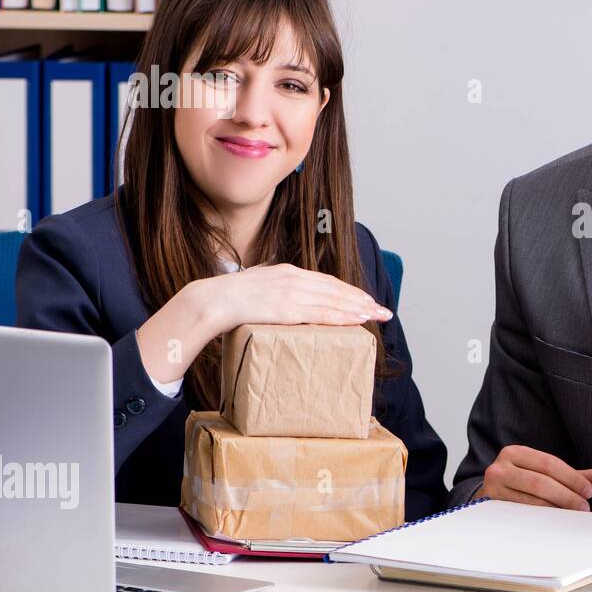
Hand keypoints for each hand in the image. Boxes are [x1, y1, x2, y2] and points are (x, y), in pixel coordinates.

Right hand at [137, 264, 390, 384]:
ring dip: (358, 308)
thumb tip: (281, 303)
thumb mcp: (256, 287)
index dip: (347, 290)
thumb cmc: (229, 299)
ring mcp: (291, 292)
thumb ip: (273, 291)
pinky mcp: (287, 308)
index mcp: (286, 272)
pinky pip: (322, 313)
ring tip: (376, 316)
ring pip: (333, 300)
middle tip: (381, 309)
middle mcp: (293, 277)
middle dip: (361, 299)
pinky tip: (358, 320)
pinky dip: (343, 316)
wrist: (209, 301)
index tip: (364, 298)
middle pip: (335, 288)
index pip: (325, 281)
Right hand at [478, 445, 591, 510]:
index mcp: (515, 452)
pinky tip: (553, 524)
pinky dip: (539, 520)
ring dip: (555, 510)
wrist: (487, 498)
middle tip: (584, 507)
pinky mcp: (489, 508)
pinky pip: (519, 515)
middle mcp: (500, 467)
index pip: (549, 463)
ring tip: (572, 516)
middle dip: (566, 496)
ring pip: (530, 500)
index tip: (589, 491)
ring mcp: (491, 488)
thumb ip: (579, 476)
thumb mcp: (548, 476)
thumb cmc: (522, 485)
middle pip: (541, 481)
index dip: (572, 478)